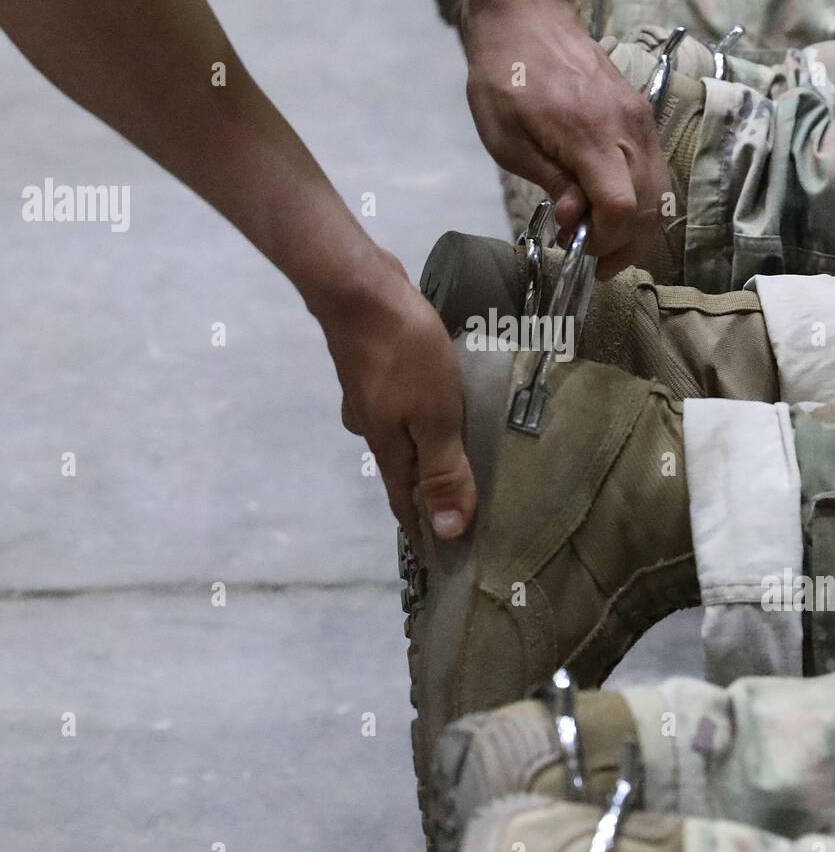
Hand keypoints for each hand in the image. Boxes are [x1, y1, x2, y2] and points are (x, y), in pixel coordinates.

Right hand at [317, 249, 476, 545]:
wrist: (358, 288)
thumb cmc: (403, 352)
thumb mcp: (436, 415)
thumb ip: (444, 470)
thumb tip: (447, 531)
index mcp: (389, 449)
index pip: (408, 505)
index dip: (425, 534)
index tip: (441, 562)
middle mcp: (372, 430)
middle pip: (403, 472)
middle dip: (427, 492)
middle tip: (459, 504)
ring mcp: (368, 400)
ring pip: (400, 436)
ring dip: (422, 448)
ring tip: (456, 450)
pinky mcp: (373, 371)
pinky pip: (400, 405)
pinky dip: (417, 414)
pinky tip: (433, 400)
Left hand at [463, 0, 669, 277]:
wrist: (528, 19)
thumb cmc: (505, 79)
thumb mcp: (509, 141)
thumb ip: (552, 182)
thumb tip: (578, 220)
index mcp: (590, 134)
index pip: (622, 205)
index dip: (606, 238)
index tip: (578, 247)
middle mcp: (628, 127)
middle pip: (651, 205)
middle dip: (626, 244)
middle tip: (594, 261)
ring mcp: (641, 119)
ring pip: (661, 190)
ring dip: (638, 226)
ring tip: (604, 241)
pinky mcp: (641, 115)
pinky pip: (655, 169)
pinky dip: (641, 199)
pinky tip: (611, 208)